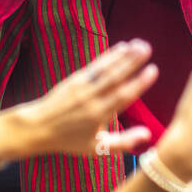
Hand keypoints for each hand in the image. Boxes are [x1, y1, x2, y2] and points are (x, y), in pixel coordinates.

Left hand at [0, 39, 156, 158]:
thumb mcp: (97, 148)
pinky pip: (95, 65)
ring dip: (123, 55)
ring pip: (105, 68)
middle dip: (132, 62)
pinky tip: (121, 47)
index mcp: (98, 115)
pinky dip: (109, 56)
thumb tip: (148, 134)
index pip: (122, 97)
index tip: (153, 70)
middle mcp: (91, 98)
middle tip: (148, 48)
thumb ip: (124, 142)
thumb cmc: (69, 140)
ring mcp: (82, 87)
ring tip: (139, 44)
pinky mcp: (75, 79)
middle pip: (114, 77)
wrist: (37, 127)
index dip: (139, 83)